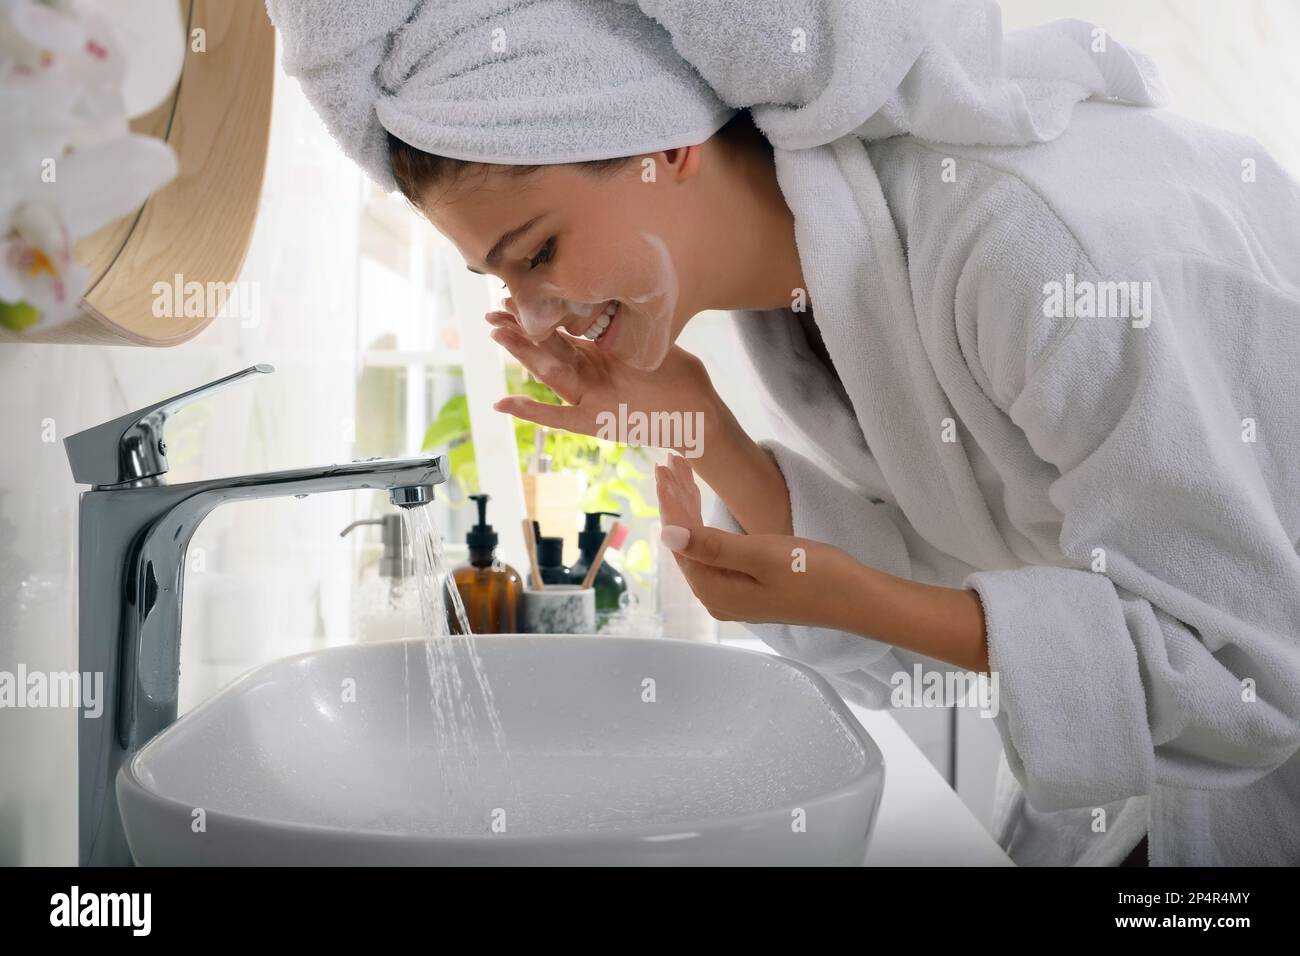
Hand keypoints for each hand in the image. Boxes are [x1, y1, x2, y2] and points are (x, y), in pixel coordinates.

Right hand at [487, 304, 717, 453]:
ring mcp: (591, 397)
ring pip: (549, 373)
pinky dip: (531, 411)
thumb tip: (619, 304)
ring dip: (522, 354)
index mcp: (600, 357)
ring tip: (496, 334)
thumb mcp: (651, 347)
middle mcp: (590, 377)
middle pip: (548, 349)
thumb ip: (626, 332)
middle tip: (493, 311)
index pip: (561, 333)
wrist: (700, 414)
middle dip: (520, 330)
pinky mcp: (597, 421)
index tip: (514, 299)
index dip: (538, 317)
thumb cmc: (681, 379)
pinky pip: (558, 417)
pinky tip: (503, 405)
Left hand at [654, 453, 862, 630]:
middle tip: (670, 462)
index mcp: (713, 592)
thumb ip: (713, 546)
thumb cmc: (814, 574)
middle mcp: (715, 598)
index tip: (665, 467)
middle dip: (676, 502)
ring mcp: (730, 595)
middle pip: (684, 543)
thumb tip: (667, 536)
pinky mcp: (746, 587)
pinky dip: (705, 526)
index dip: (670, 503)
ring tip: (682, 474)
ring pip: (698, 546)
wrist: (855, 598)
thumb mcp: (761, 555)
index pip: (679, 540)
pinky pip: (714, 553)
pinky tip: (702, 508)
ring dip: (689, 511)